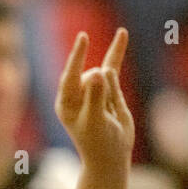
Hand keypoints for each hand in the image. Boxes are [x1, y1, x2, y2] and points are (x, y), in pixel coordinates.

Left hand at [56, 28, 133, 167]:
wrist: (112, 155)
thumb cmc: (99, 143)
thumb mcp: (96, 123)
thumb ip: (96, 98)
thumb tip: (100, 72)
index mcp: (65, 103)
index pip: (70, 75)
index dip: (77, 57)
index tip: (84, 38)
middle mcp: (76, 93)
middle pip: (92, 76)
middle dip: (104, 91)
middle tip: (104, 116)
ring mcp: (91, 89)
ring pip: (106, 75)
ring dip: (112, 92)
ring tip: (109, 114)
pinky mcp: (107, 88)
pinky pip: (113, 65)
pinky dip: (117, 50)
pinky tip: (122, 33)